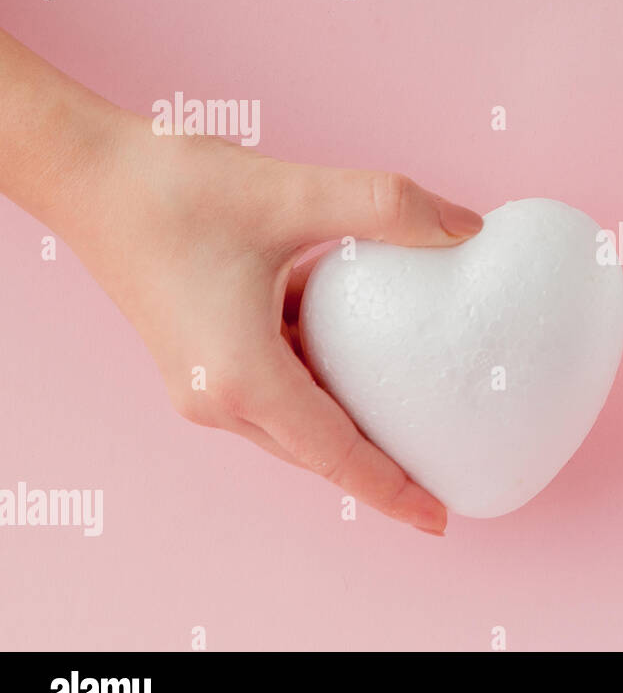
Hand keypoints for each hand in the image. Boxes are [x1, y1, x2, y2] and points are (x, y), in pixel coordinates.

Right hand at [63, 113, 482, 534]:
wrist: (86, 172)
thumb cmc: (173, 187)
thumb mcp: (293, 194)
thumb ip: (388, 208)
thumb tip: (465, 228)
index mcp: (240, 379)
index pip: (336, 456)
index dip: (393, 490)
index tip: (441, 519)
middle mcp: (216, 399)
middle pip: (318, 452)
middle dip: (381, 470)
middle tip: (446, 473)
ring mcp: (202, 385)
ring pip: (296, 424)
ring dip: (350, 425)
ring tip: (415, 418)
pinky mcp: (200, 361)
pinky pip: (274, 390)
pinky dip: (321, 382)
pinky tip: (362, 349)